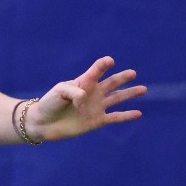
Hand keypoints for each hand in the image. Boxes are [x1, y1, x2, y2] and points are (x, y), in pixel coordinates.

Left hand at [26, 57, 144, 141]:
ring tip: (143, 89)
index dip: (103, 65)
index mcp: (84, 82)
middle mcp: (93, 93)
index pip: (97, 70)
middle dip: (122, 77)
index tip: (110, 62)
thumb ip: (76, 92)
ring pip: (117, 98)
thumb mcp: (60, 92)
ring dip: (130, 93)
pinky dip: (127, 115)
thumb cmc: (49, 104)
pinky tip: (138, 113)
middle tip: (133, 73)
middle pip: (111, 82)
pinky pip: (115, 117)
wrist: (43, 123)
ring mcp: (96, 107)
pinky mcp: (96, 121)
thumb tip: (87, 101)